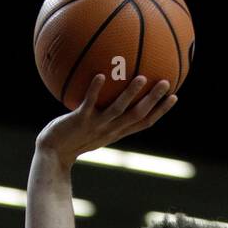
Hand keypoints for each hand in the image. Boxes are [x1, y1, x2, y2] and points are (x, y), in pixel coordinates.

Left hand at [36, 73, 176, 167]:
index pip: (144, 122)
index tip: (174, 96)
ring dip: (130, 94)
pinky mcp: (79, 120)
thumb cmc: (72, 137)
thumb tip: (111, 92)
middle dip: (153, 100)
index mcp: (116, 132)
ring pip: (117, 110)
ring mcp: (95, 125)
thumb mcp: (93, 127)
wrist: (53, 153)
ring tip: (141, 78)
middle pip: (137, 115)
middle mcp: (110, 130)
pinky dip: (94, 90)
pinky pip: (89, 103)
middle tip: (165, 83)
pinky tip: (99, 74)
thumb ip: (105, 114)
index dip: (160, 111)